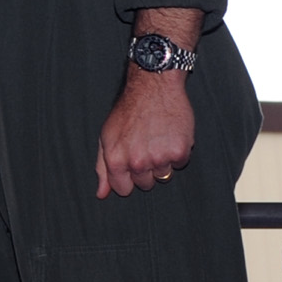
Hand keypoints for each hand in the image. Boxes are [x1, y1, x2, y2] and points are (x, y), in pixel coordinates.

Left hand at [96, 70, 194, 197]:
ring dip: (162, 160)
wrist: (152, 87)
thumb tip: (101, 194)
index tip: (130, 165)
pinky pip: (179, 164)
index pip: (123, 189)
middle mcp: (136, 162)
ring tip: (156, 138)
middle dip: (145, 169)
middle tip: (144, 145)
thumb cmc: (127, 111)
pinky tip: (169, 134)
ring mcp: (159, 158)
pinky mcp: (179, 152)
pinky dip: (177, 152)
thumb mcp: (107, 136)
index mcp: (115, 159)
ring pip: (163, 175)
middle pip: (145, 184)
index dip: (127, 178)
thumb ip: (103, 167)